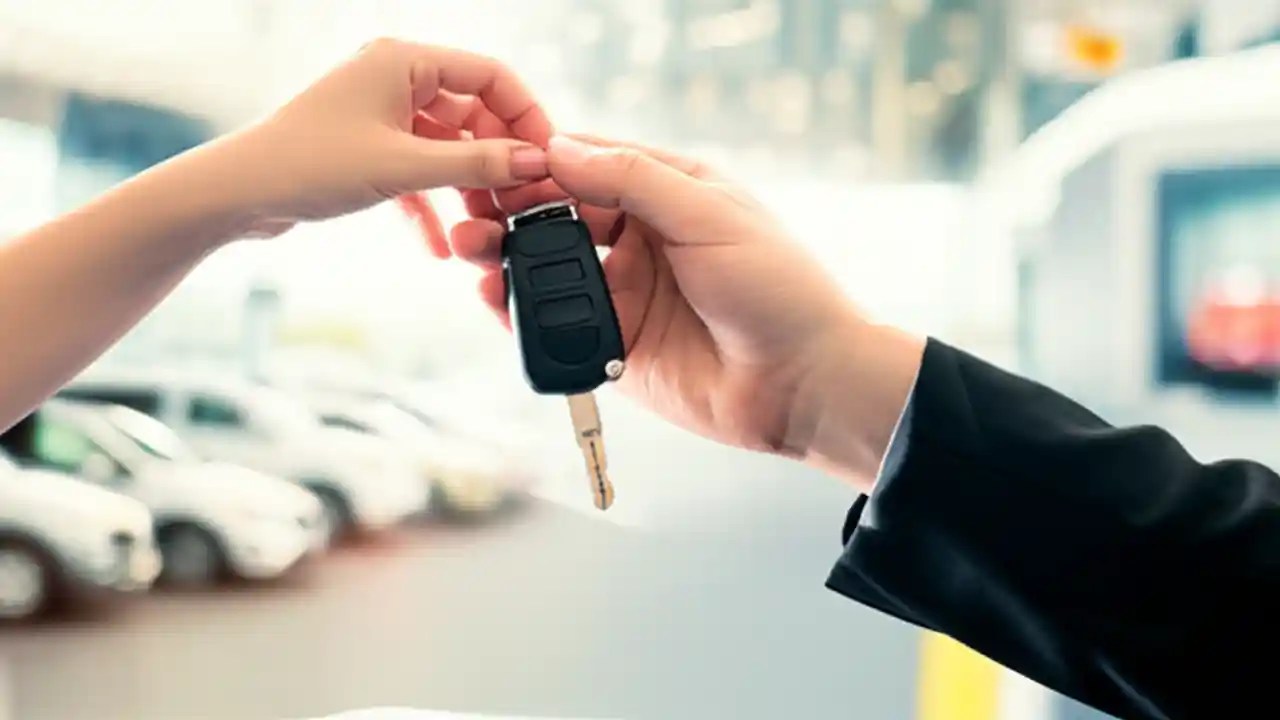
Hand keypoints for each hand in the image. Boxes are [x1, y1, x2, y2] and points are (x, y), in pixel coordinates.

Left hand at [215, 38, 553, 241]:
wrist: (237, 195)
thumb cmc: (306, 164)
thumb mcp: (403, 167)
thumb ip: (475, 166)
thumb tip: (535, 162)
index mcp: (403, 61)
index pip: (489, 74)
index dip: (526, 114)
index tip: (547, 156)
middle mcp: (394, 79)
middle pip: (473, 114)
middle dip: (498, 160)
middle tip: (524, 200)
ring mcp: (382, 115)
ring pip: (448, 149)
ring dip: (467, 189)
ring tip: (489, 228)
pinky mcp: (370, 149)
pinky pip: (419, 173)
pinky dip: (431, 205)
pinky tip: (442, 247)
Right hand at [440, 136, 924, 488]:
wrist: (805, 383)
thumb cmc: (778, 287)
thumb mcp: (708, 215)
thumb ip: (634, 180)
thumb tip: (561, 149)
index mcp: (670, 195)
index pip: (592, 164)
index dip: (545, 161)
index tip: (501, 162)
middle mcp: (644, 242)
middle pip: (561, 217)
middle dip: (514, 211)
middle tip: (472, 210)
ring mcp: (629, 295)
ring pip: (552, 271)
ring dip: (508, 259)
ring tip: (470, 250)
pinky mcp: (617, 348)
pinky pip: (559, 325)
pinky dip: (522, 312)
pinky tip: (495, 298)